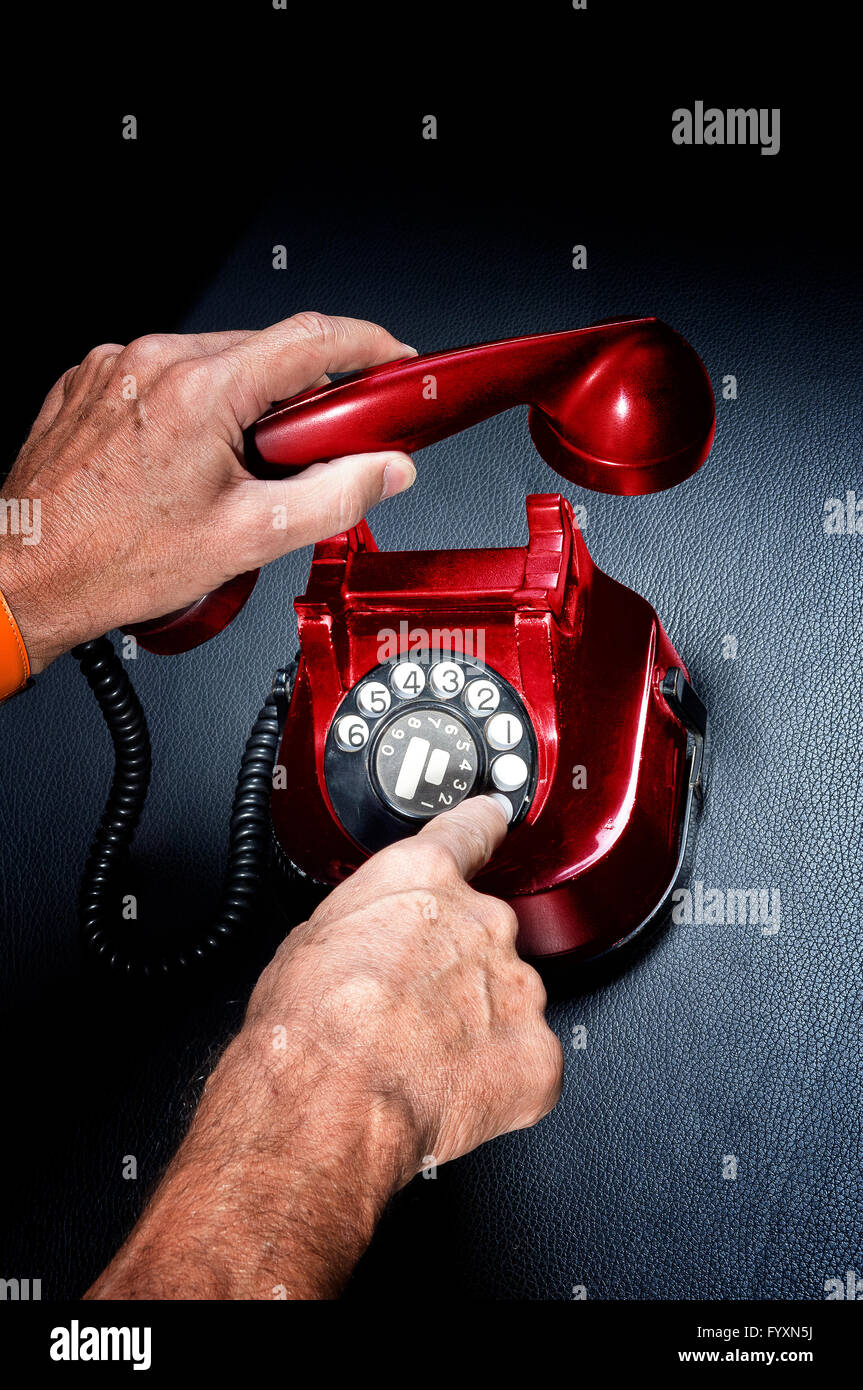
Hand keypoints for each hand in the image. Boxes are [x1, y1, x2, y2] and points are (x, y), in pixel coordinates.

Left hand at [0, 312, 416, 673]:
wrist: (28, 575)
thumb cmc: (116, 560)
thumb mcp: (249, 537)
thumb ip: (336, 497)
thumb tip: (386, 470)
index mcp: (200, 390)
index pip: (311, 339)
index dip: (368, 345)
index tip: (392, 359)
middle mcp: (154, 361)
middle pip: (261, 352)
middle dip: (300, 395)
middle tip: (311, 451)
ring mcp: (117, 366)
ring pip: (212, 363)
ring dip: (242, 403)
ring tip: (233, 472)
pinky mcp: (91, 380)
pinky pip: (164, 375)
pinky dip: (192, 407)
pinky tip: (184, 463)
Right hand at [247, 794, 563, 1168]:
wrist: (327, 1099)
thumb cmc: (307, 1024)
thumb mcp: (312, 936)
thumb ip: (368, 917)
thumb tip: (370, 938)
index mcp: (424, 879)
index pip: (470, 830)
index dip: (482, 824)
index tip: (494, 818)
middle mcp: (481, 921)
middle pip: (484, 934)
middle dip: (456, 968)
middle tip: (408, 1009)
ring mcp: (515, 987)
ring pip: (507, 999)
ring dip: (478, 1024)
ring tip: (422, 1059)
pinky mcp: (535, 1053)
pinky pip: (527, 1062)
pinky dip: (500, 1080)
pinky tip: (454, 1090)